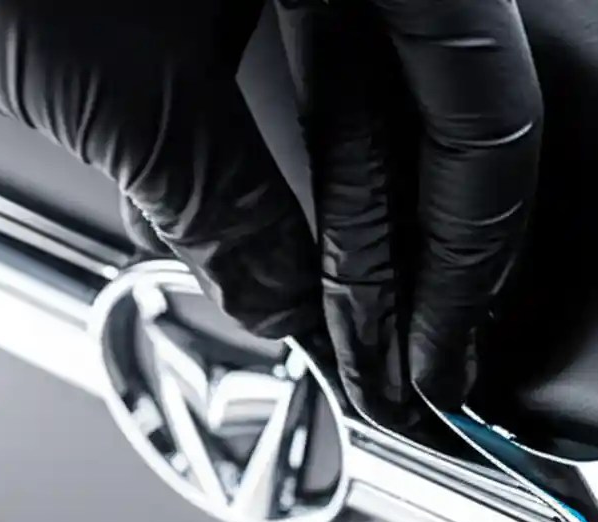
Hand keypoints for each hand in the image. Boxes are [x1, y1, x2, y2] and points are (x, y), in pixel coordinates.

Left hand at [0, 0, 541, 424]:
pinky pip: (327, 76)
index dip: (467, 263)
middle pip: (449, 121)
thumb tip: (289, 311)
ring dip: (363, 233)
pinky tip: (290, 249)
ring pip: (390, 106)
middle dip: (416, 268)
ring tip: (349, 334)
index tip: (431, 360)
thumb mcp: (114, 83)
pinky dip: (307, 170)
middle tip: (396, 370)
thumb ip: (223, 208)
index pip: (483, 116)